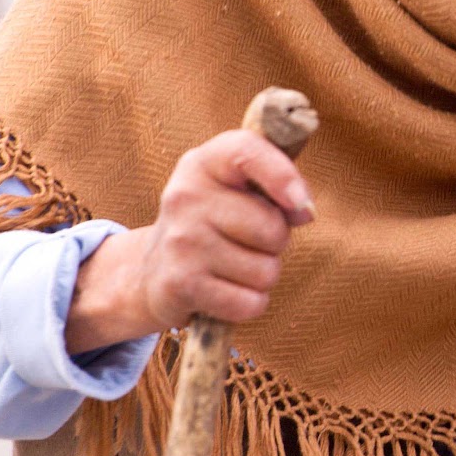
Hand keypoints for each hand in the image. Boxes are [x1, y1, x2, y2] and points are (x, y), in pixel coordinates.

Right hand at [65, 131, 313, 354]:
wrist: (151, 272)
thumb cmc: (212, 225)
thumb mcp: (235, 190)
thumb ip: (274, 186)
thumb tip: (304, 210)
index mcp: (203, 164)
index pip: (246, 151)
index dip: (283, 175)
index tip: (302, 203)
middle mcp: (186, 196)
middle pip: (273, 228)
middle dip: (275, 244)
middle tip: (246, 243)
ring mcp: (181, 241)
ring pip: (266, 271)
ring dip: (261, 277)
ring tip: (231, 267)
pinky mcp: (180, 285)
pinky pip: (249, 303)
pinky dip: (247, 304)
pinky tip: (223, 291)